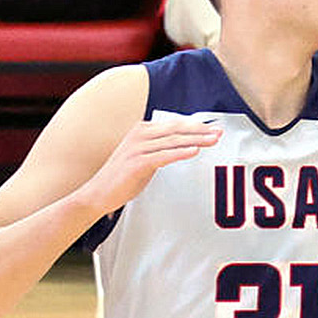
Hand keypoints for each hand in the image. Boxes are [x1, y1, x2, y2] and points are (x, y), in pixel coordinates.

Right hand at [73, 117, 220, 215]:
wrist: (98, 193)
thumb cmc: (123, 177)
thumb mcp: (144, 156)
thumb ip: (161, 147)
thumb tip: (185, 143)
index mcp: (142, 130)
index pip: (175, 124)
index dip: (195, 126)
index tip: (213, 128)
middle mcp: (139, 135)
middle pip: (177, 129)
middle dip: (200, 130)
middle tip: (219, 132)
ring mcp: (137, 148)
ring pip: (173, 141)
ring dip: (196, 140)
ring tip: (214, 140)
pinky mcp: (137, 163)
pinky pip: (163, 156)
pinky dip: (181, 152)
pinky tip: (195, 151)